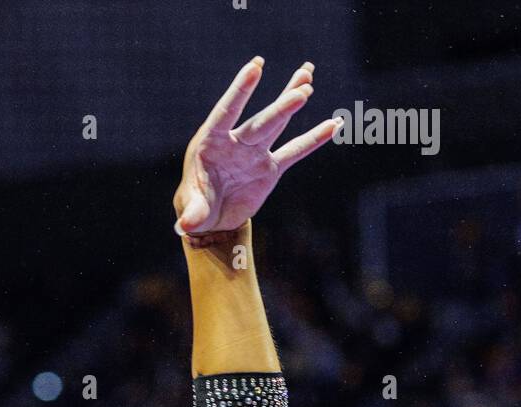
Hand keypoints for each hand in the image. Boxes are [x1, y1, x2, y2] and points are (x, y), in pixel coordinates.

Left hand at [173, 57, 340, 244]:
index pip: (226, 112)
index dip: (240, 90)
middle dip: (281, 108)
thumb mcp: (193, 211)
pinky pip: (295, 151)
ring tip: (308, 78)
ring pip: (277, 124)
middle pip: (261, 122)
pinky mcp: (270, 168)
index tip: (256, 67)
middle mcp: (236, 142)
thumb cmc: (196, 206)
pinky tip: (334, 125)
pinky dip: (314, 139)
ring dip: (291, 102)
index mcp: (212, 143)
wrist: (210, 217)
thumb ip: (193, 213)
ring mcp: (255, 153)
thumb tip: (187, 225)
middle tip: (301, 90)